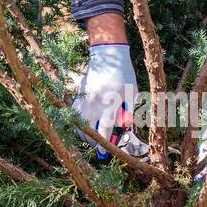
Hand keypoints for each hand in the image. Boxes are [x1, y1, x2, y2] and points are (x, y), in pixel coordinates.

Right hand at [72, 43, 148, 160]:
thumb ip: (129, 111)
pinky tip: (84, 124)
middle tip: (98, 145)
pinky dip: (78, 122)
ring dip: (84, 132)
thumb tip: (125, 128)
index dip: (105, 143)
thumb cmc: (124, 74)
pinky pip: (74, 114)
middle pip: (88, 129)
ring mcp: (84, 98)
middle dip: (93, 141)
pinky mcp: (78, 94)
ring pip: (78, 123)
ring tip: (91, 135)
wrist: (108, 55)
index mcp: (111, 102)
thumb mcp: (132, 92)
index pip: (105, 129)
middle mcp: (96, 102)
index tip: (105, 152)